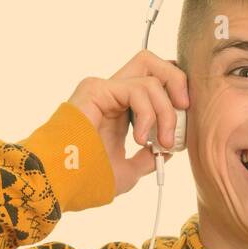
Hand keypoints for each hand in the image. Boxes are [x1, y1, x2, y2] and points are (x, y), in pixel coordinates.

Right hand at [66, 50, 189, 197]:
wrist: (63, 184)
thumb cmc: (86, 179)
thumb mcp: (128, 171)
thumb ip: (147, 159)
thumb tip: (168, 149)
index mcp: (118, 109)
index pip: (154, 83)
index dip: (174, 97)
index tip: (180, 130)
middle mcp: (111, 94)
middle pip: (152, 64)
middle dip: (177, 82)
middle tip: (184, 109)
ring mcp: (103, 88)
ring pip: (151, 77)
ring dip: (165, 111)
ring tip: (159, 142)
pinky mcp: (97, 88)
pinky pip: (137, 88)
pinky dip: (149, 114)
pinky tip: (140, 138)